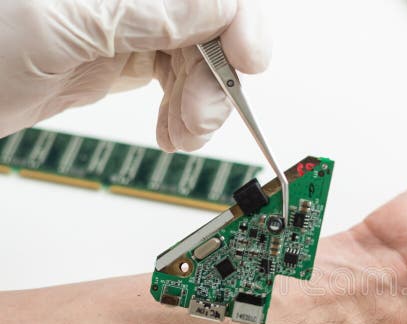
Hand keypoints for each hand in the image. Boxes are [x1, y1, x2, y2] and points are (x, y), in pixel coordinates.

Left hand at [0, 0, 270, 150]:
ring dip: (203, 102)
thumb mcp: (64, 20)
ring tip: (182, 133)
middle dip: (215, 76)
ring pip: (201, 56)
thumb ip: (152, 9)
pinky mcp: (119, 51)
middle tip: (198, 119)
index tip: (246, 64)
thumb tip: (228, 13)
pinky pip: (176, 76)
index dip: (238, 23)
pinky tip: (174, 129)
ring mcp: (126, 20)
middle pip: (212, 25)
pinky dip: (185, 109)